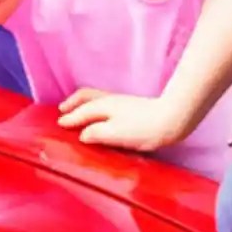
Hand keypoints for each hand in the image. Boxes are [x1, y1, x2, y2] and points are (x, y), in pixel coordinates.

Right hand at [56, 89, 188, 152]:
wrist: (172, 120)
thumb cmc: (143, 129)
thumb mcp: (115, 134)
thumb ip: (95, 134)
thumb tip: (82, 134)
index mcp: (102, 106)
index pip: (81, 112)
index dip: (69, 118)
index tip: (58, 124)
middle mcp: (109, 100)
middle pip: (86, 97)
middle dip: (73, 103)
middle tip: (63, 110)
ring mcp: (120, 102)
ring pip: (95, 97)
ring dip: (83, 102)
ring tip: (77, 109)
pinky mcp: (130, 106)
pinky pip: (103, 101)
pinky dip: (94, 104)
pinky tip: (100, 114)